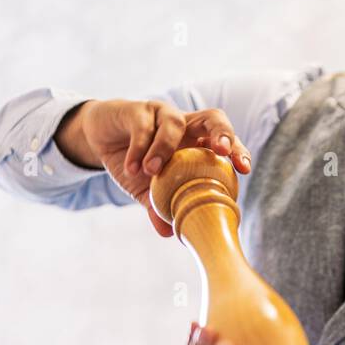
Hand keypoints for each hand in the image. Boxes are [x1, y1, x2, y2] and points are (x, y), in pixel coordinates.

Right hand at [61, 99, 250, 236]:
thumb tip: (170, 233)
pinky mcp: (135, 111)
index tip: (243, 169)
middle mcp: (184, 124)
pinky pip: (142, 127)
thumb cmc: (135, 162)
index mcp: (195, 142)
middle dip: (222, 134)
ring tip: (151, 172)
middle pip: (213, 118)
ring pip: (174, 123)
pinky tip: (131, 168)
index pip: (224, 142)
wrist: (101, 139)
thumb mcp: (147, 189)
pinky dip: (138, 148)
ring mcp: (161, 114)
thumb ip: (159, 206)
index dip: (237, 152)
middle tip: (221, 152)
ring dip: (165, 148)